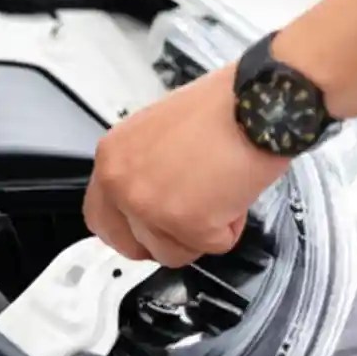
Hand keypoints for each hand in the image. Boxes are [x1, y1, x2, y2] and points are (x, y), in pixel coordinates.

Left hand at [83, 65, 291, 267]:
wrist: (257, 103)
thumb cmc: (220, 110)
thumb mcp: (156, 135)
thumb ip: (141, 171)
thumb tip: (148, 201)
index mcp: (112, 158)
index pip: (99, 217)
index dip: (128, 231)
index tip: (146, 231)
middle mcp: (122, 184)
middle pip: (130, 245)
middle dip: (162, 241)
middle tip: (188, 223)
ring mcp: (151, 207)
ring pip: (172, 252)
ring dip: (201, 232)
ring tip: (218, 192)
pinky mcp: (188, 223)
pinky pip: (212, 245)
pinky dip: (231, 227)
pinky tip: (234, 193)